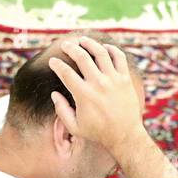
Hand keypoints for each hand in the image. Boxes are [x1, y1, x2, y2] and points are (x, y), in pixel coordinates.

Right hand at [47, 37, 144, 153]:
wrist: (125, 136)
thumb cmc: (98, 132)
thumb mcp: (75, 127)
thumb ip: (61, 110)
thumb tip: (54, 93)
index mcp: (83, 95)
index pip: (65, 72)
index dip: (56, 64)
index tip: (52, 61)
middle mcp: (98, 84)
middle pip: (81, 56)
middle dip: (70, 47)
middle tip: (65, 45)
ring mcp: (113, 80)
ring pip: (100, 52)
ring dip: (89, 43)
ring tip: (83, 41)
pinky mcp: (125, 79)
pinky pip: (119, 57)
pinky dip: (111, 49)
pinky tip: (104, 48)